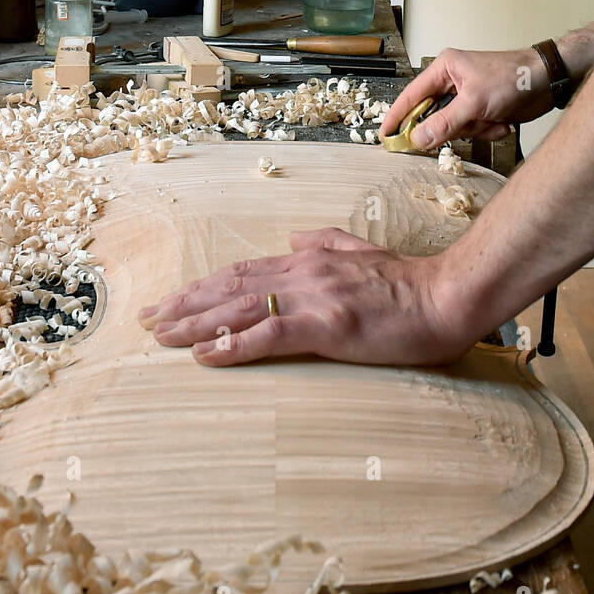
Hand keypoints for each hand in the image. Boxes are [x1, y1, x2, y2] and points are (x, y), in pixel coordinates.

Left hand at [138, 227, 468, 366]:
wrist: (446, 295)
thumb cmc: (409, 282)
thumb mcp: (363, 250)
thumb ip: (327, 241)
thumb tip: (293, 237)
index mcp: (309, 258)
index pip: (243, 270)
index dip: (203, 285)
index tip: (171, 299)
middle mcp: (303, 270)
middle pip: (231, 286)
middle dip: (185, 303)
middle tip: (147, 318)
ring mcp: (313, 295)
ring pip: (240, 307)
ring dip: (196, 323)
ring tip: (163, 336)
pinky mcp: (327, 323)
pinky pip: (269, 334)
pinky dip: (232, 344)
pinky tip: (205, 355)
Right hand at [381, 46, 552, 148]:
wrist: (549, 81)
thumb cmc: (513, 77)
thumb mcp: (474, 102)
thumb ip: (445, 122)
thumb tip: (418, 139)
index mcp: (445, 69)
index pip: (412, 95)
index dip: (397, 116)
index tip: (385, 135)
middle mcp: (453, 82)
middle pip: (435, 116)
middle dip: (452, 126)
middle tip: (461, 129)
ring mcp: (468, 98)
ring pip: (455, 128)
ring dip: (475, 129)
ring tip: (492, 118)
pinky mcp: (483, 111)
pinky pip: (473, 131)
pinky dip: (488, 131)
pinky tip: (502, 121)